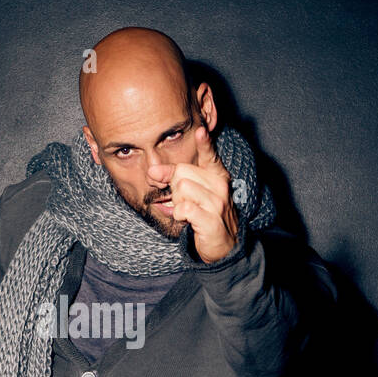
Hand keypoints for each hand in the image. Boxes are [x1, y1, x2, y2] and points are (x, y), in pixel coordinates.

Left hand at [147, 123, 237, 262]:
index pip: (210, 155)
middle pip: (182, 173)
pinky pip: (183, 209)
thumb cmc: (205, 214)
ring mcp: (218, 203)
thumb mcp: (191, 193)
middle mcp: (220, 185)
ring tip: (189, 212)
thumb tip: (152, 170)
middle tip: (185, 202)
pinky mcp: (211, 220)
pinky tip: (188, 220)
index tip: (201, 131)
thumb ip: (174, 178)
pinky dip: (179, 215)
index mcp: (217, 175)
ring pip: (181, 189)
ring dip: (177, 203)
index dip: (205, 143)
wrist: (225, 246)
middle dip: (174, 188)